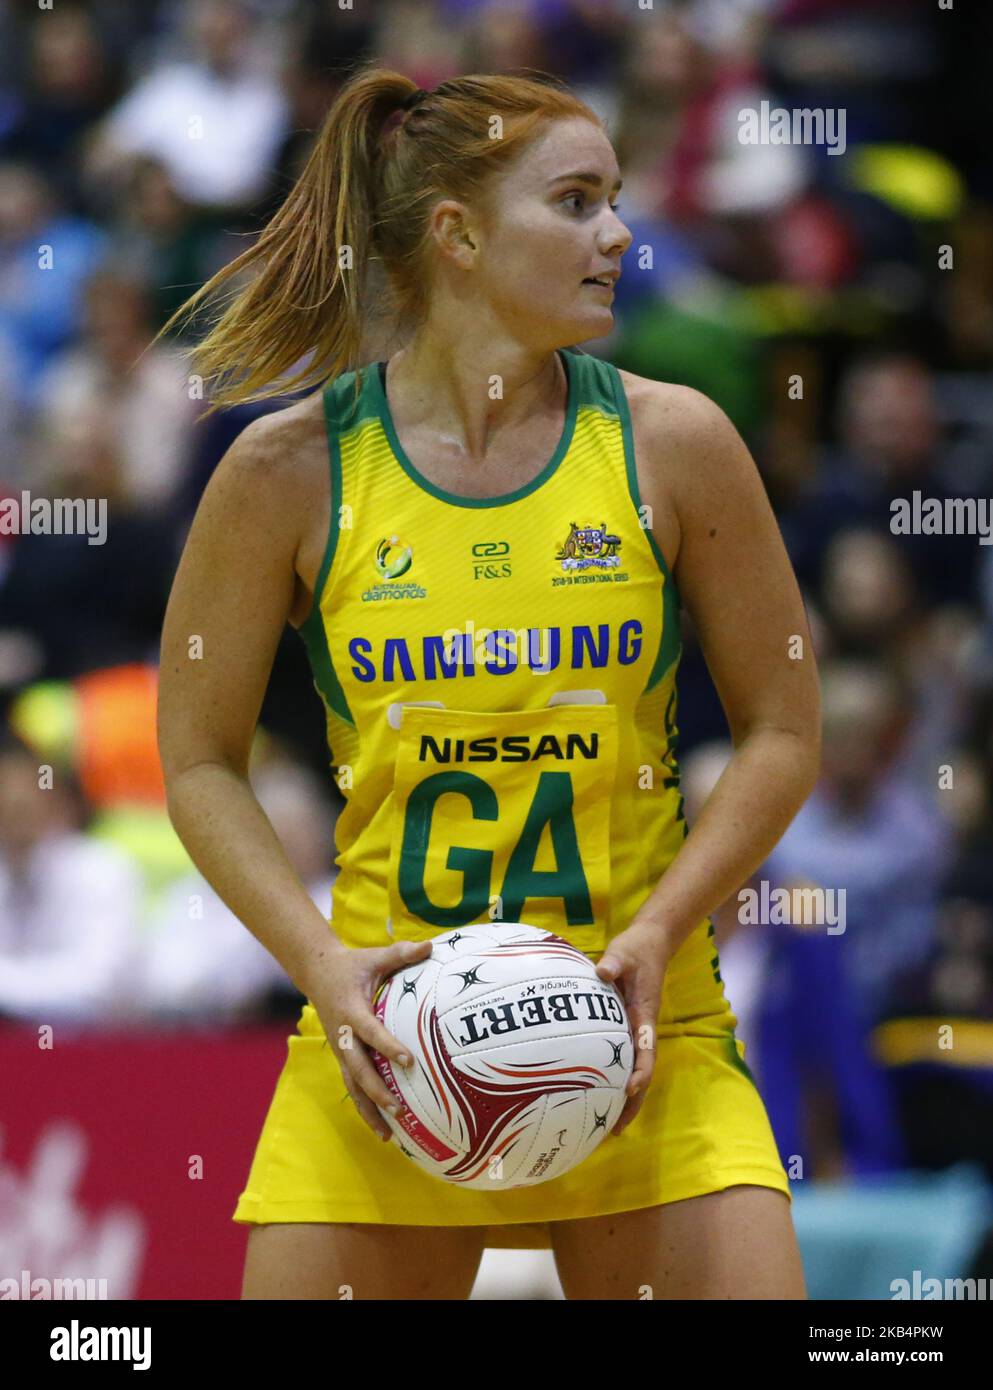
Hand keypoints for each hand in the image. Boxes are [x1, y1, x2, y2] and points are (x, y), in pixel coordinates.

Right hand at [308, 938, 433, 1141]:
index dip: (388, 1048)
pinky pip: (354, 1085)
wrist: (317, 973)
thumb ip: (402, 953)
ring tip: (389, 1134)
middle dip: (377, 1091)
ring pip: (353, 1085)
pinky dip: (366, 1106)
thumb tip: (430, 946)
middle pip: (358, 1070)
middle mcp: (343, 1036)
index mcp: (352, 1011)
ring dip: (370, 1109)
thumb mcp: (374, 956)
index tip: (408, 1062)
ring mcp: (341, 1050)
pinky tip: (383, 1128)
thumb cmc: (352, 965)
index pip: (371, 1033)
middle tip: (399, 1109)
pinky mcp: (343, 1057)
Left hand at [594, 919, 673, 1135]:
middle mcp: (643, 1029)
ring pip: (634, 1071)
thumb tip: (601, 972)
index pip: (647, 1051)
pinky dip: (615, 1079)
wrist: (651, 942)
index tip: (630, 1088)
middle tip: (615, 1130)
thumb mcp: (623, 952)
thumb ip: (613, 962)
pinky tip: (596, 1092)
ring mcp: (637, 1031)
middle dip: (632, 1102)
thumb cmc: (636, 949)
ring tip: (607, 1127)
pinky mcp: (628, 1028)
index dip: (640, 1072)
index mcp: (645, 1016)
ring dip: (625, 1098)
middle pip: (642, 1073)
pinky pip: (623, 1059)